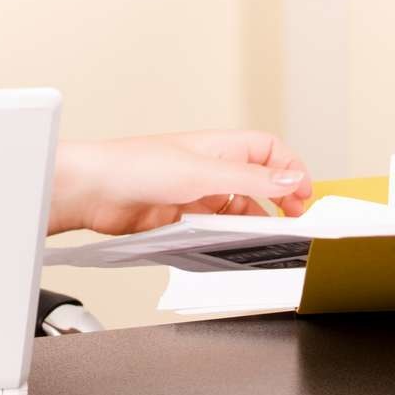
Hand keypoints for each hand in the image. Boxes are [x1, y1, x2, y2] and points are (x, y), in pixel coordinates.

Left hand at [49, 129, 312, 235]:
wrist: (90, 191)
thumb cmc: (132, 166)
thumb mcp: (200, 173)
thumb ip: (248, 179)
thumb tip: (291, 179)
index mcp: (217, 147)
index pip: (268, 150)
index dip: (290, 168)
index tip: (303, 194)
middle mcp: (208, 168)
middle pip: (258, 180)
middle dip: (280, 197)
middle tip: (294, 220)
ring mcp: (194, 194)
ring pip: (238, 207)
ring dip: (256, 220)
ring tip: (269, 239)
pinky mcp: (179, 218)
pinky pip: (215, 227)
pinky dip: (230, 236)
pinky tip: (235, 247)